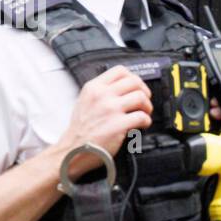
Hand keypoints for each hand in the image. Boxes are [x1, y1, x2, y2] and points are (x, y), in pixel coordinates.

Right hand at [57, 66, 152, 180]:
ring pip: (141, 97)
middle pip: (134, 81)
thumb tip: (122, 87)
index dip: (134, 78)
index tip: (137, 87)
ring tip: (144, 113)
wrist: (73, 149)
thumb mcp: (85, 101)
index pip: (120, 70)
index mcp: (94, 87)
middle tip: (144, 101)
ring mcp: (110, 109)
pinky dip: (146, 121)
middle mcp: (102, 95)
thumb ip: (101, 91)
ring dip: (147, 106)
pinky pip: (142, 117)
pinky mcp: (118, 124)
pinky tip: (142, 125)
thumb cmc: (81, 129)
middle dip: (144, 91)